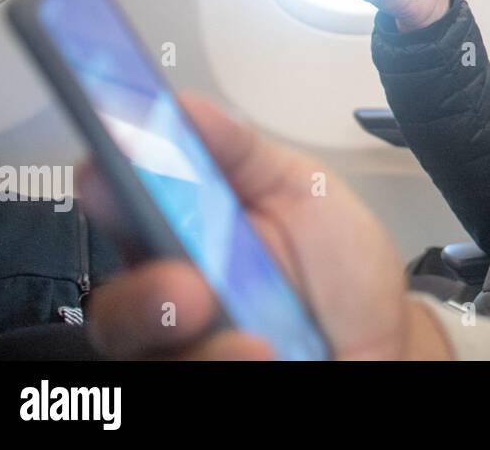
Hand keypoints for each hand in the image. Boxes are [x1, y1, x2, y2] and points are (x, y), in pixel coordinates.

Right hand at [79, 93, 452, 359]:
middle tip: (192, 291)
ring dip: (201, 350)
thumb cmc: (335, 264)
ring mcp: (186, 352)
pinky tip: (268, 359)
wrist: (386, 336)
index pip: (115, 210)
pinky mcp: (207, 384)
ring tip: (257, 346)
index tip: (109, 174)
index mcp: (177, 232)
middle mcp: (167, 299)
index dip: (103, 190)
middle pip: (114, 305)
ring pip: (148, 359)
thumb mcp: (302, 190)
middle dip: (142, 297)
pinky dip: (228, 369)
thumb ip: (240, 153)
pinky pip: (187, 381)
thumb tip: (179, 106)